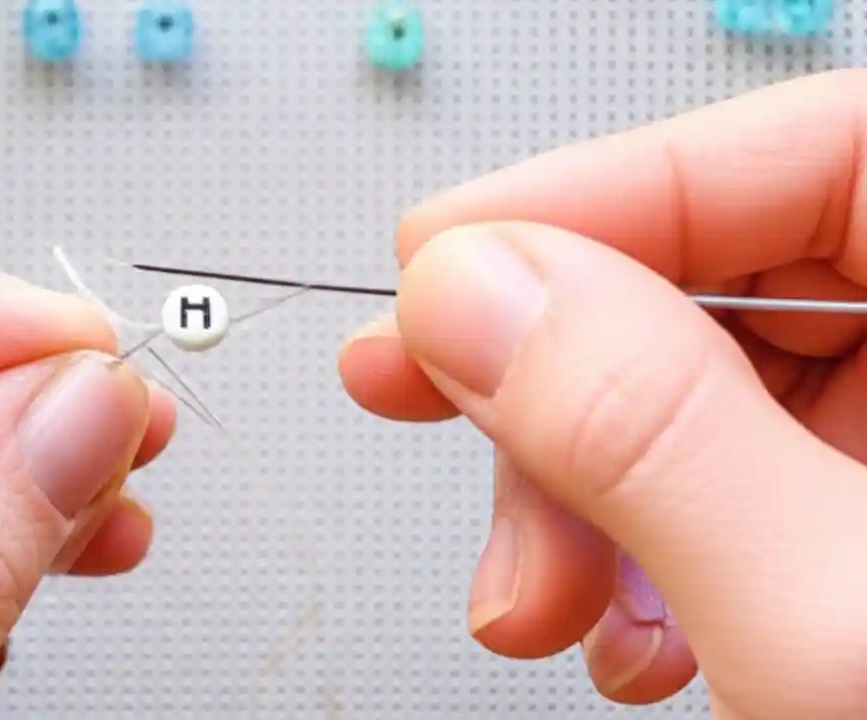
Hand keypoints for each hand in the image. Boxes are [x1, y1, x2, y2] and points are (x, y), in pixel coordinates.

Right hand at [339, 69, 866, 719]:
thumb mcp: (833, 637)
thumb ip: (652, 439)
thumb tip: (476, 294)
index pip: (816, 152)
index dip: (608, 191)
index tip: (448, 265)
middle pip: (737, 271)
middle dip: (560, 368)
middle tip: (430, 403)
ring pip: (701, 385)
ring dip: (577, 484)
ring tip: (540, 596)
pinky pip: (717, 477)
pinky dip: (630, 544)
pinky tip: (619, 624)